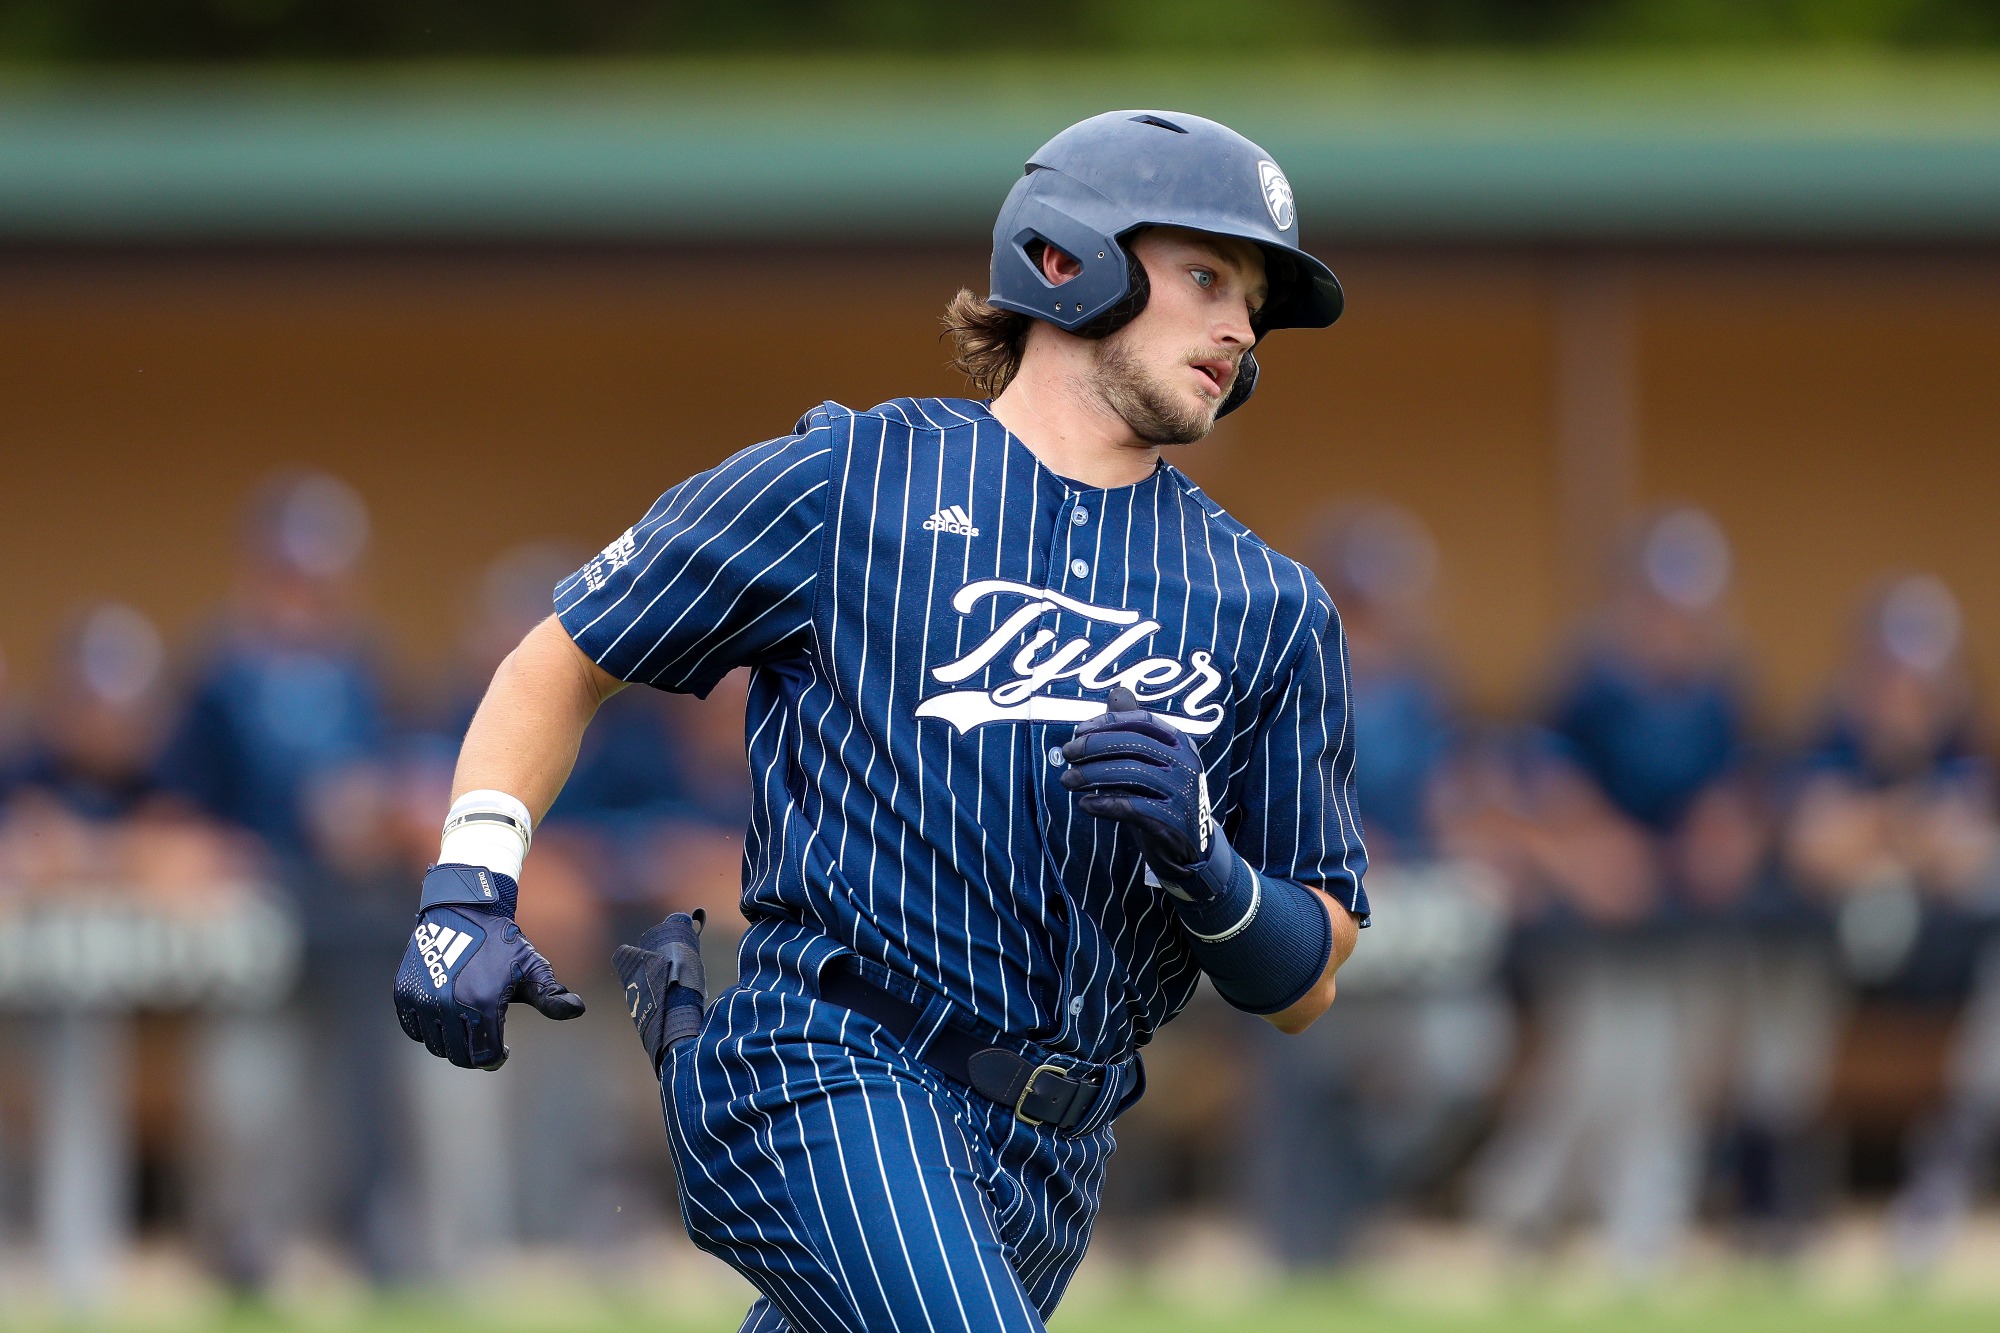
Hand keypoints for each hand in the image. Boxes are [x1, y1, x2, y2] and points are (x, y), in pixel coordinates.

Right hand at [394, 864, 584, 1069]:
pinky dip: (428, 1031)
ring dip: (452, 1043)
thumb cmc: (502, 942)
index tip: (503, 1053)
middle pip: (459, 1056)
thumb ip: (551, 995)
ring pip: (436, 1045)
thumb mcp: (531, 966)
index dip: (496, 1060)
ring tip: (466, 1028)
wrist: (464, 908)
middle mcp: (449, 1005)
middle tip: (485, 1043)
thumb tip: (578, 1010)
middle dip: (475, 1054)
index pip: (485, 1056)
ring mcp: (423, 999)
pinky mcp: (404, 992)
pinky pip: (414, 1030)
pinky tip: (445, 1019)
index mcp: (483, 1004)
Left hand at [1061, 686, 1214, 877]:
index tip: (1078, 731)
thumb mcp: (1151, 762)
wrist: (1190, 847)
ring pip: (1131, 773)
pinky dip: (1104, 804)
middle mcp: (1186, 763)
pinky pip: (1133, 807)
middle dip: (1094, 746)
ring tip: (1066, 781)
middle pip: (1134, 744)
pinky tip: (1084, 805)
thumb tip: (1117, 691)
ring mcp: (1183, 792)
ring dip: (1091, 775)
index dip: (1107, 723)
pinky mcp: (1174, 821)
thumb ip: (1134, 730)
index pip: (1142, 721)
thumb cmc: (1162, 797)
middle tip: (1066, 753)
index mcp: (1181, 743)